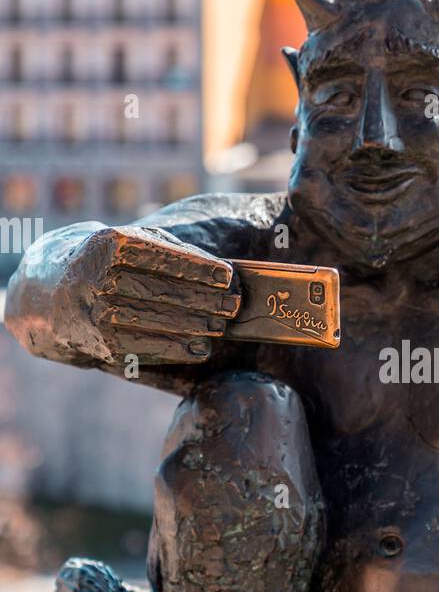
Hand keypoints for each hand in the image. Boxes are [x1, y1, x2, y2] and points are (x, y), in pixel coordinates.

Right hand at [74, 225, 240, 364]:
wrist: (51, 294)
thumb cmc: (108, 262)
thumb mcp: (132, 242)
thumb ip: (172, 250)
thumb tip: (220, 274)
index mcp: (109, 244)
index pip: (162, 257)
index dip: (198, 269)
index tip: (227, 276)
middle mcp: (98, 277)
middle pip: (162, 291)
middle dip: (204, 300)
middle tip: (232, 305)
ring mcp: (97, 312)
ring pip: (156, 321)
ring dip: (195, 326)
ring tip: (221, 326)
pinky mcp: (101, 342)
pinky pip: (146, 347)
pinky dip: (177, 349)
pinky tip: (201, 348)